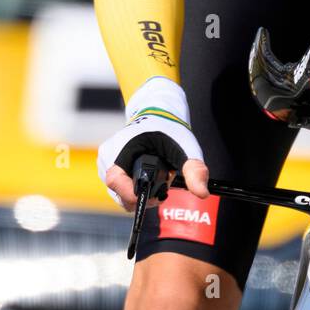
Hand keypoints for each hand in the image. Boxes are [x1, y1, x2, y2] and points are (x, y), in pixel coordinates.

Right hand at [96, 77, 208, 211]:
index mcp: (120, 149)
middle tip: (164, 188)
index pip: (116, 181)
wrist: (158, 113)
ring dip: (140, 194)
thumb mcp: (185, 148)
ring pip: (120, 193)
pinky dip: (135, 189)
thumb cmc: (169, 128)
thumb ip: (194, 170)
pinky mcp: (110, 167)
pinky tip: (149, 181)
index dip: (132, 194)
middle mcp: (109, 156)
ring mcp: (106, 163)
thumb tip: (202, 192)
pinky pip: (120, 188)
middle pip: (119, 193)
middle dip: (143, 196)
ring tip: (159, 181)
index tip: (155, 197)